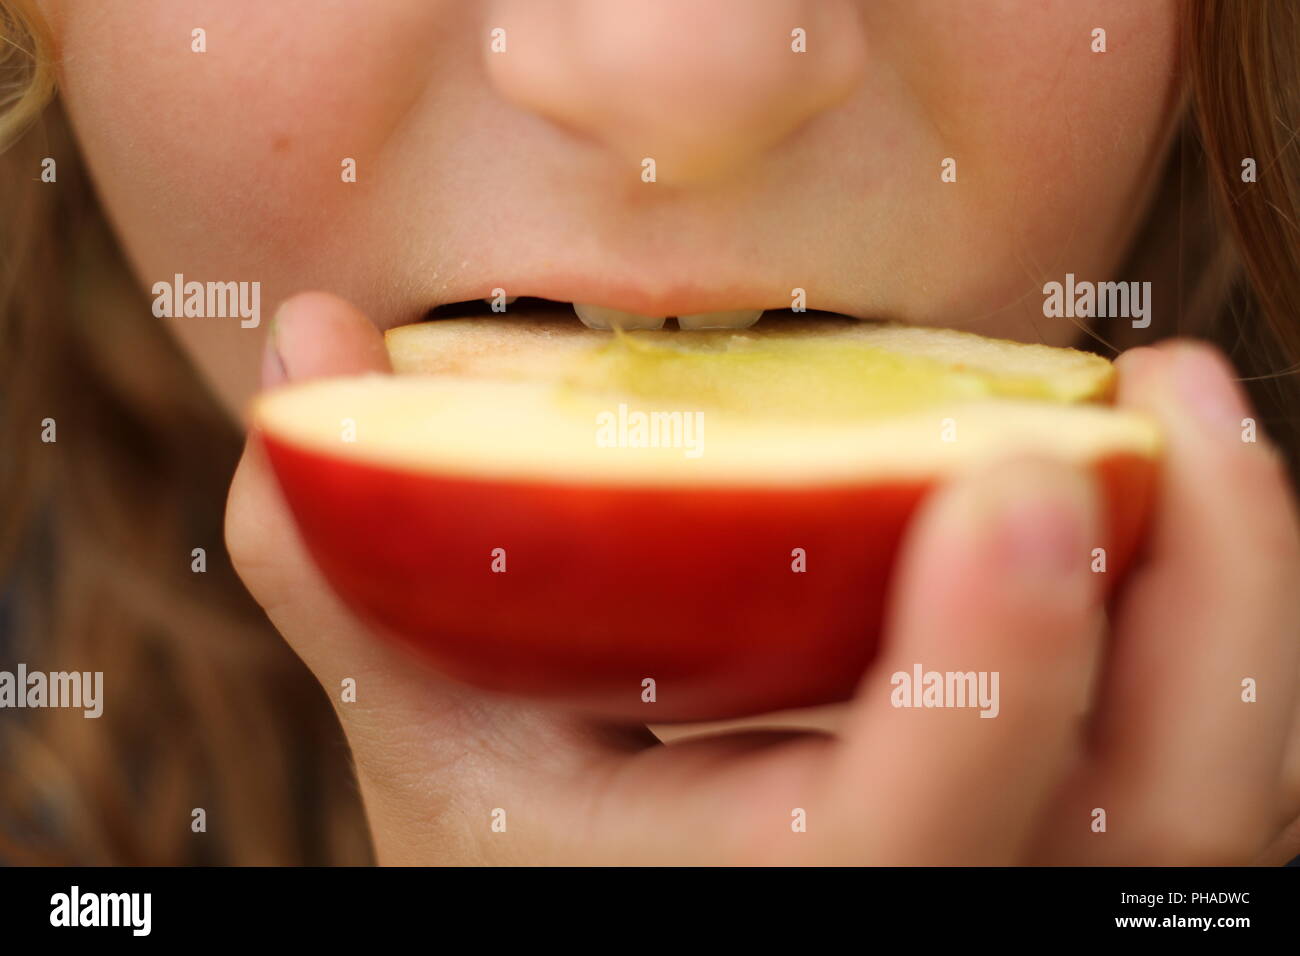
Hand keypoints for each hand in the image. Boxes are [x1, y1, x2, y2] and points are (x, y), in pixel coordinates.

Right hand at [226, 292, 1299, 863]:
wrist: (622, 905)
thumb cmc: (528, 849)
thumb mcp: (435, 737)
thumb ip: (359, 572)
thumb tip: (303, 350)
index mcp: (760, 914)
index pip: (904, 846)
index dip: (983, 675)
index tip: (1017, 468)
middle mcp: (924, 926)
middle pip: (1149, 828)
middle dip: (1205, 603)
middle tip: (1170, 394)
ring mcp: (1009, 888)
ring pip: (1208, 798)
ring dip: (1233, 595)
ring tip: (1188, 415)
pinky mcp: (1053, 844)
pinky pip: (1197, 758)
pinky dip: (1210, 627)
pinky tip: (1164, 501)